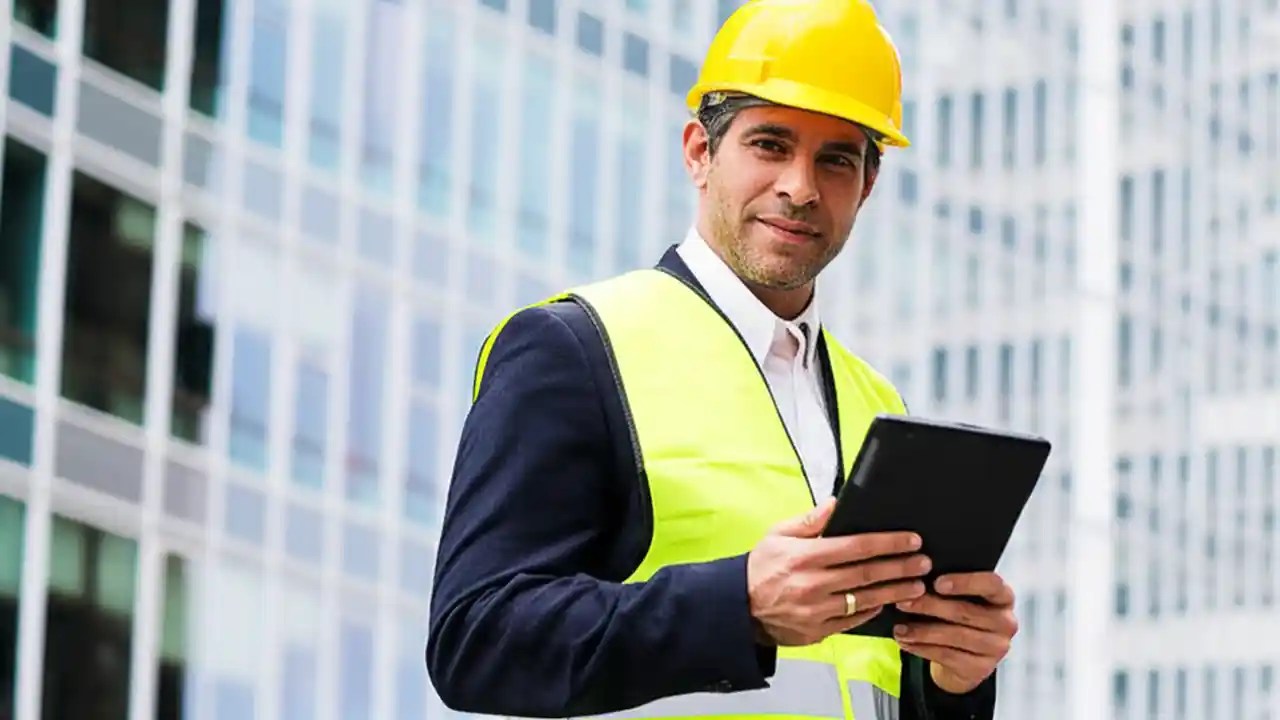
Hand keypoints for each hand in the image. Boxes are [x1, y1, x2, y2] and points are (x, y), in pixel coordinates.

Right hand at [747, 498, 931, 646]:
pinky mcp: (817, 631)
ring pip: (865, 599)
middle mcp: (814, 584)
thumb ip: (810, 521)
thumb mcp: (778, 535)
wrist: (738, 607)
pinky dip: (871, 611)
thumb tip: (836, 503)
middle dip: (900, 567)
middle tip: (924, 562)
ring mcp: (817, 611)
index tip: (911, 540)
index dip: (888, 543)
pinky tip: (887, 603)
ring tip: (917, 586)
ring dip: (894, 591)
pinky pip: (852, 621)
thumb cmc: (760, 568)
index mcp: (806, 557)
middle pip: (867, 574)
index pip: (857, 547)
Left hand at [891, 572, 1017, 694]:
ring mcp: (996, 648)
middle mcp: (1006, 622)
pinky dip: (922, 648)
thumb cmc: (960, 615)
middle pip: (965, 612)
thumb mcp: (961, 597)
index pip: (992, 584)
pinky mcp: (981, 668)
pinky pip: (947, 655)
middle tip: (903, 602)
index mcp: (1003, 597)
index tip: (936, 583)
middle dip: (930, 606)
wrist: (965, 656)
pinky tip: (905, 642)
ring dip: (922, 631)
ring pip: (954, 635)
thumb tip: (918, 573)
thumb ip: (949, 585)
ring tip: (899, 628)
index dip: (965, 582)